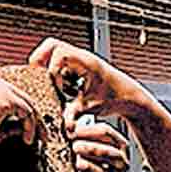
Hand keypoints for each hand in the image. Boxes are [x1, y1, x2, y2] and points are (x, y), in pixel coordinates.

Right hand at [0, 71, 40, 152]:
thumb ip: (7, 125)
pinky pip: (27, 112)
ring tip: (32, 140)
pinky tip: (26, 139)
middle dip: (34, 118)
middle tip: (43, 136)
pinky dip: (30, 127)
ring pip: (28, 105)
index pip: (12, 95)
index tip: (28, 130)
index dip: (23, 113)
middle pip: (23, 97)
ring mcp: (0, 86)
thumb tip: (23, 128)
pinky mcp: (6, 98)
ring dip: (33, 124)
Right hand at [28, 38, 148, 135]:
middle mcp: (82, 58)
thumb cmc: (116, 99)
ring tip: (60, 88)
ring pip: (54, 55)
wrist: (130, 97)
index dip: (51, 70)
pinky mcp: (79, 68)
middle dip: (40, 60)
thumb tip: (62, 125)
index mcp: (86, 62)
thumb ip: (74, 115)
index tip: (57, 87)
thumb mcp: (92, 108)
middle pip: (51, 45)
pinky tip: (68, 91)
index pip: (59, 53)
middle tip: (40, 78)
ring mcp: (79, 61)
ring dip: (50, 70)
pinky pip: (60, 66)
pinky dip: (58, 76)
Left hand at [72, 118, 128, 171]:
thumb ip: (81, 131)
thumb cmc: (91, 161)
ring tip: (78, 162)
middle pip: (110, 152)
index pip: (107, 132)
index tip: (73, 130)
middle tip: (74, 146)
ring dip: (91, 167)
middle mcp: (121, 163)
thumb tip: (67, 121)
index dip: (88, 130)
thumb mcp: (91, 143)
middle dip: (90, 148)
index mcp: (120, 146)